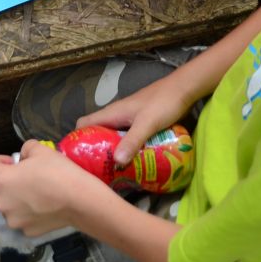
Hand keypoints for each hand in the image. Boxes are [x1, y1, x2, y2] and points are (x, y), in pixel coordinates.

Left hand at [0, 140, 107, 236]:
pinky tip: (45, 207)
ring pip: (9, 205)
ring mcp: (13, 220)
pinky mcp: (27, 232)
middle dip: (8, 181)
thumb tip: (24, 158)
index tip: (13, 162)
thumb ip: (26, 149)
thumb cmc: (58, 172)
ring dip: (17, 198)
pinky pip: (23, 219)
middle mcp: (1, 203)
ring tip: (38, 194)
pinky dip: (29, 213)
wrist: (80, 200)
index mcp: (1, 180)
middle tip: (29, 177)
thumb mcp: (41, 149)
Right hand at [78, 72, 195, 166]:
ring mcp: (128, 119)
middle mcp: (116, 115)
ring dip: (111, 151)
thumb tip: (116, 162)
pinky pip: (126, 137)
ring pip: (112, 136)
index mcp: (111, 113)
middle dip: (94, 151)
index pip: (83, 124)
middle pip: (96, 133)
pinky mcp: (140, 123)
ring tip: (112, 171)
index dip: (77, 140)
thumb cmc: (163, 103)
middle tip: (96, 171)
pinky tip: (132, 162)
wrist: (183, 89)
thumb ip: (132, 141)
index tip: (78, 159)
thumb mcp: (147, 123)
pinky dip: (125, 149)